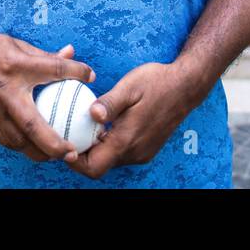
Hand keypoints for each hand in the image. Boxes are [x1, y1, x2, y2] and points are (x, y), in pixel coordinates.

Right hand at [0, 26, 96, 161]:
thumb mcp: (18, 44)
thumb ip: (45, 55)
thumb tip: (71, 53)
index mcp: (17, 65)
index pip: (53, 69)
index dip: (75, 71)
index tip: (90, 76)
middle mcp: (5, 89)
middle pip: (32, 123)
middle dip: (53, 143)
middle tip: (71, 151)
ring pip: (17, 139)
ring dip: (38, 151)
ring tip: (57, 155)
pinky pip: (4, 139)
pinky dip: (20, 147)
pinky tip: (34, 149)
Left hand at [63, 61, 202, 178]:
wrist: (187, 85)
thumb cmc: (158, 82)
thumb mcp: (130, 86)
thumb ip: (110, 103)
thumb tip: (91, 113)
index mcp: (127, 140)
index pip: (93, 167)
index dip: (74, 161)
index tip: (62, 143)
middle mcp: (135, 152)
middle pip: (99, 165)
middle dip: (81, 153)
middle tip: (67, 130)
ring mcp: (141, 151)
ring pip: (109, 159)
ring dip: (94, 147)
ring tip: (82, 124)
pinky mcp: (146, 147)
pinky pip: (120, 152)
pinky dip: (107, 143)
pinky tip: (102, 124)